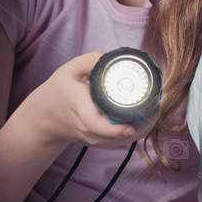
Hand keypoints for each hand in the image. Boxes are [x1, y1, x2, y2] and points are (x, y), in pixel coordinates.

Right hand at [21, 50, 158, 151]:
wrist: (44, 118)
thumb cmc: (58, 92)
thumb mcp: (69, 69)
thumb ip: (90, 61)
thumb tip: (112, 58)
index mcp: (80, 110)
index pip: (97, 125)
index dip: (117, 129)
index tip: (132, 126)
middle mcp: (88, 130)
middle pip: (118, 136)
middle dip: (142, 124)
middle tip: (157, 103)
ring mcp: (94, 140)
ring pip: (123, 141)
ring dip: (142, 128)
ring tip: (155, 107)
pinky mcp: (99, 143)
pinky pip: (121, 141)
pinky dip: (136, 132)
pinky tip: (146, 118)